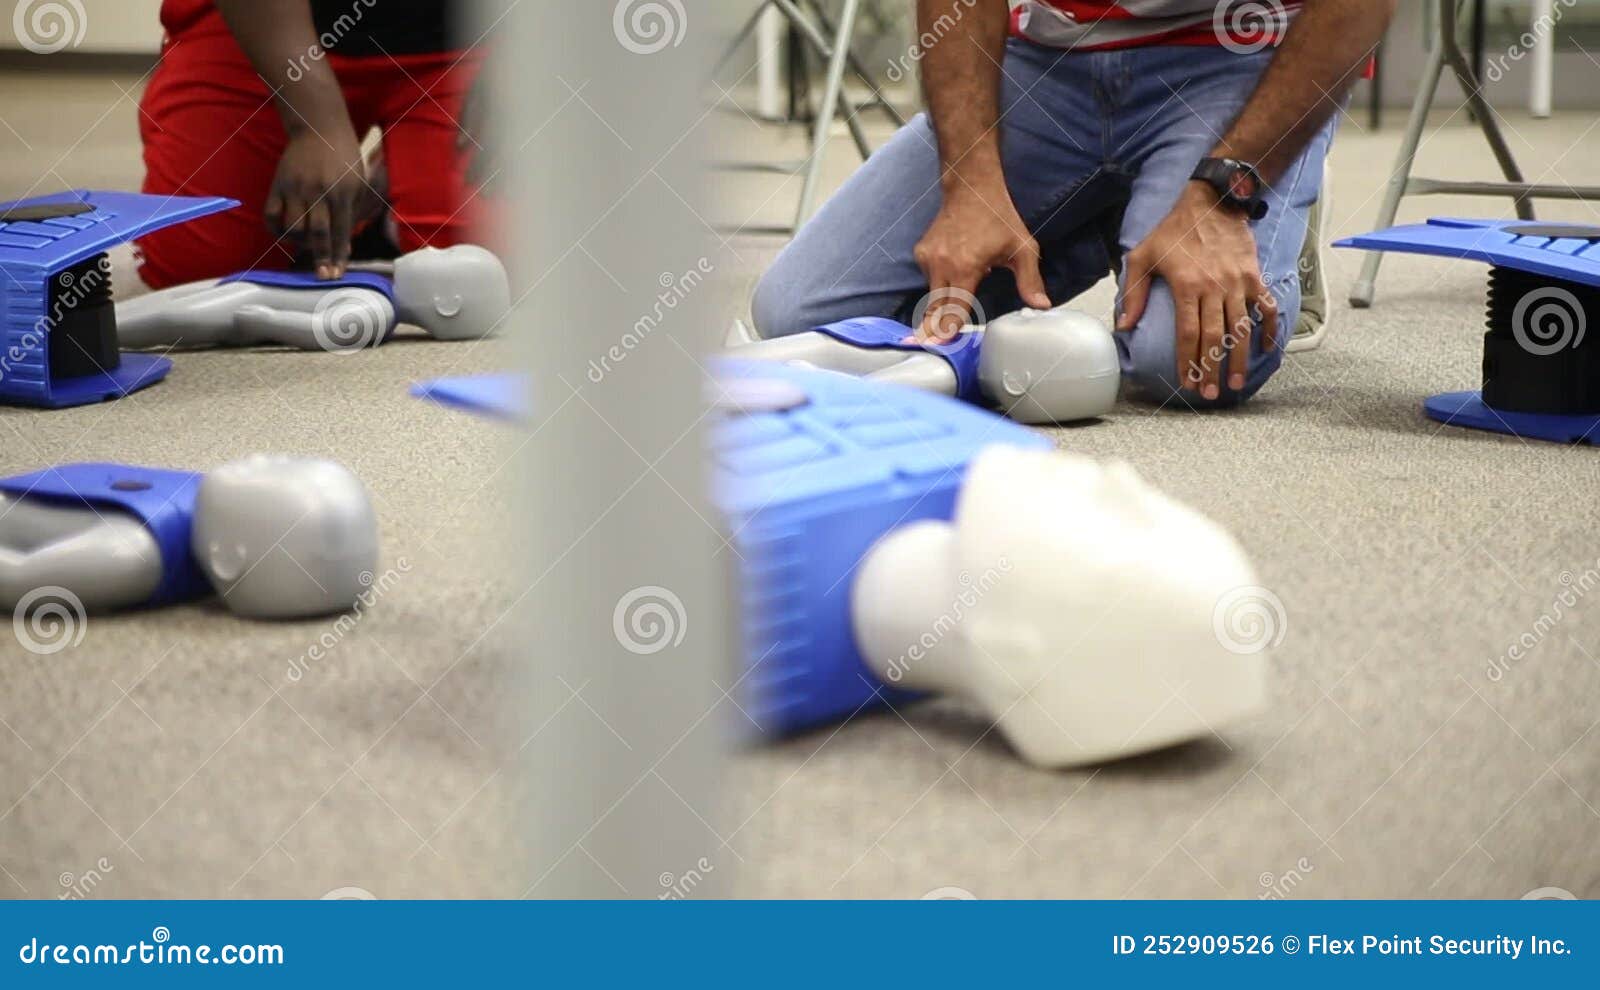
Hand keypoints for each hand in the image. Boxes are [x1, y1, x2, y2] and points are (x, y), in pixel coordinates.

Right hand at [265, 122, 365, 278]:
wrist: (319, 129)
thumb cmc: (344, 159)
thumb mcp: (358, 183)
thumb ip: (353, 214)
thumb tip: (343, 249)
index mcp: (343, 193)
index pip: (340, 231)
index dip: (338, 255)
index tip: (336, 274)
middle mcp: (319, 192)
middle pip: (318, 233)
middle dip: (320, 257)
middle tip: (322, 276)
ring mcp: (296, 188)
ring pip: (293, 227)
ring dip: (299, 243)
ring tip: (306, 246)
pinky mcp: (278, 184)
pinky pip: (272, 215)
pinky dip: (277, 230)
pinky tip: (286, 234)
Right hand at [912, 183, 1049, 341]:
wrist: (971, 187)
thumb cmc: (998, 216)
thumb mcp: (1022, 248)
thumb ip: (1030, 280)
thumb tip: (1042, 306)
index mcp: (965, 268)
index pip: (953, 309)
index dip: (945, 331)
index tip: (933, 346)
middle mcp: (941, 265)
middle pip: (935, 308)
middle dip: (931, 328)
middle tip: (923, 344)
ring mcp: (927, 258)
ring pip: (932, 292)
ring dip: (941, 301)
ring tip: (957, 291)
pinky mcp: (921, 252)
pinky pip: (929, 277)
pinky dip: (939, 281)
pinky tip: (954, 269)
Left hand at [1118, 182, 1277, 399]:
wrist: (1213, 201)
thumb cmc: (1174, 230)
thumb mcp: (1143, 255)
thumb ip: (1133, 292)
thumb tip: (1124, 325)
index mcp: (1186, 285)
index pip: (1187, 333)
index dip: (1188, 362)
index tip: (1187, 383)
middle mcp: (1214, 287)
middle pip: (1214, 337)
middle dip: (1213, 368)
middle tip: (1211, 393)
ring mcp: (1238, 283)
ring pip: (1240, 327)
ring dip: (1240, 358)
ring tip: (1236, 382)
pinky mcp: (1254, 276)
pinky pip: (1266, 307)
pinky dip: (1270, 328)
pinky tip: (1267, 348)